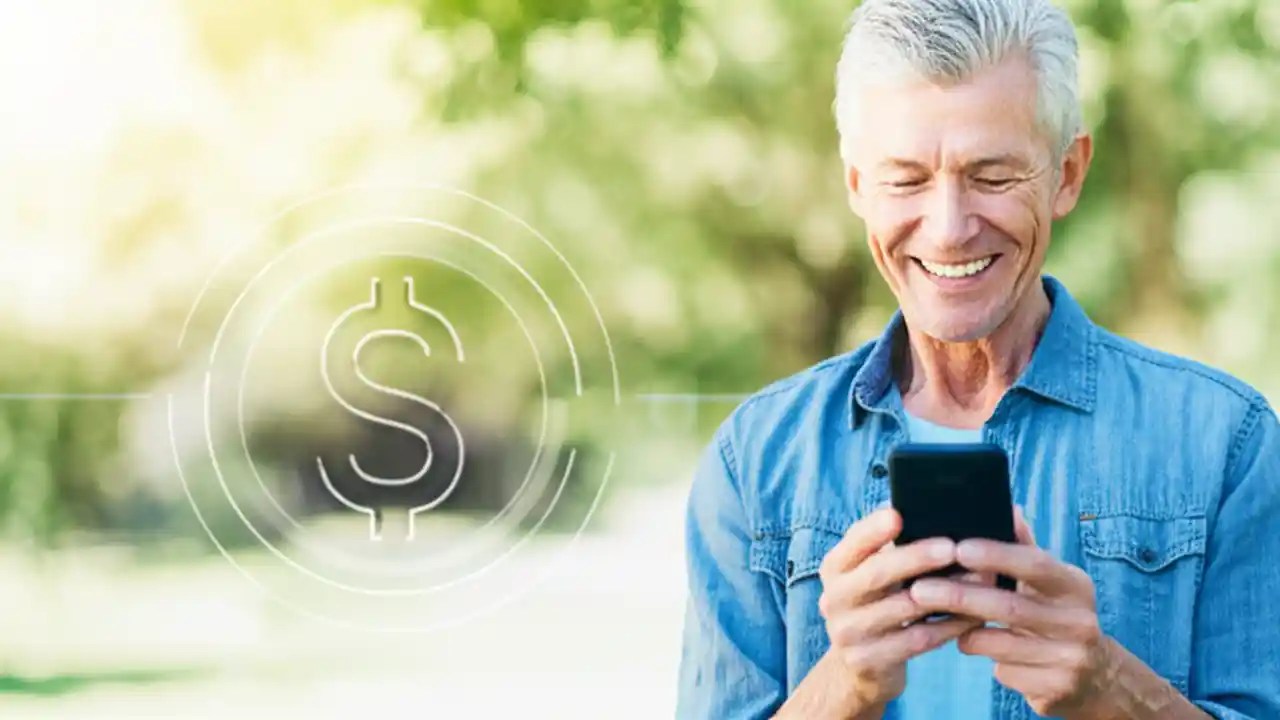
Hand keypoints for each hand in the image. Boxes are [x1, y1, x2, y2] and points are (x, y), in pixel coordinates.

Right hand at [817, 508, 982, 708]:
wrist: (858, 664)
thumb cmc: (878, 603)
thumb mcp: (872, 575)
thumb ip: (890, 548)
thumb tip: (931, 511)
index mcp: (835, 567)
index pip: (853, 541)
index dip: (874, 528)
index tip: (898, 514)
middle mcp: (834, 597)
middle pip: (878, 573)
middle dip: (917, 558)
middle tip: (952, 547)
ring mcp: (847, 632)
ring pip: (903, 608)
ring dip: (946, 594)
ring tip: (979, 580)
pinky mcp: (866, 660)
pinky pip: (918, 640)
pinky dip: (949, 626)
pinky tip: (974, 616)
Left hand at [907, 508, 1117, 718]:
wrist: (1097, 677)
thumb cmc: (1057, 615)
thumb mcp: (1052, 582)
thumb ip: (1026, 548)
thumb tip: (1008, 507)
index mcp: (1074, 585)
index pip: (1035, 565)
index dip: (997, 556)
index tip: (959, 548)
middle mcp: (1078, 621)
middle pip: (1010, 607)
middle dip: (961, 597)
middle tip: (919, 589)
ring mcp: (1070, 658)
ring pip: (1001, 643)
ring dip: (962, 630)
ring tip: (932, 616)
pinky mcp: (1056, 688)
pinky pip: (1005, 671)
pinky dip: (982, 656)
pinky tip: (968, 645)